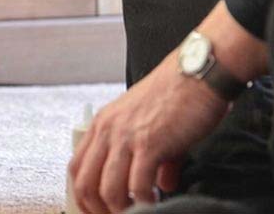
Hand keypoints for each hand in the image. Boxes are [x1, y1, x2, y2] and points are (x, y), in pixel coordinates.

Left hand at [69, 50, 228, 213]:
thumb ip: (152, 158)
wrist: (197, 73)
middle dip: (97, 209)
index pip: (77, 167)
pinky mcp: (150, 144)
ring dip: (120, 210)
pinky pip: (137, 185)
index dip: (83, 195)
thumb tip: (162, 185)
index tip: (97, 209)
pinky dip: (144, 202)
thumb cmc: (176, 96)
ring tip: (137, 212)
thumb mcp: (150, 125)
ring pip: (107, 189)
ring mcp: (126, 137)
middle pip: (84, 183)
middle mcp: (108, 130)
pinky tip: (157, 201)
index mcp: (103, 124)